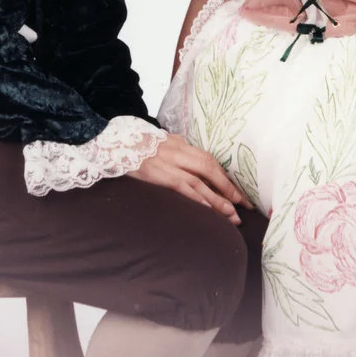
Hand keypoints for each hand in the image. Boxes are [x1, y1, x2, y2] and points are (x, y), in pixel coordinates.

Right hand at [132, 133, 246, 224]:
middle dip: (229, 188)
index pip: (209, 160)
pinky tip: (209, 210)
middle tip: (244, 204)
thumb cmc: (135, 144)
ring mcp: (168, 163)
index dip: (225, 176)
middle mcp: (177, 151)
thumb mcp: (160, 141)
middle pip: (210, 169)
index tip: (238, 190)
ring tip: (232, 215)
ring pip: (200, 181)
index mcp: (179, 144)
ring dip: (218, 200)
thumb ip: (177, 147)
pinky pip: (184, 188)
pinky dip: (198, 199)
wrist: (111, 143)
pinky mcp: (158, 175)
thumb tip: (193, 157)